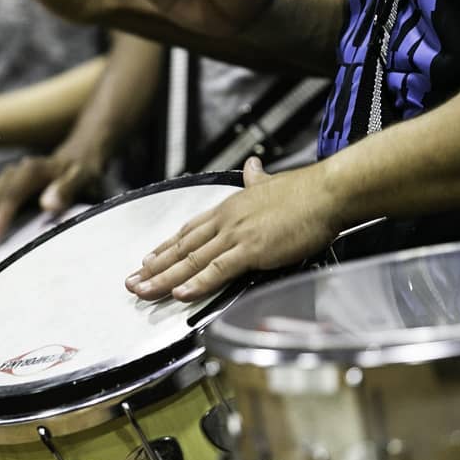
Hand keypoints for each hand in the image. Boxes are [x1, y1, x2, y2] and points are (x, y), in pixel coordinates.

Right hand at [0, 152, 102, 250]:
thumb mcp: (83, 176)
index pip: (14, 192)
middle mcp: (13, 175)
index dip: (2, 213)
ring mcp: (4, 184)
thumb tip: (49, 204)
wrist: (76, 155)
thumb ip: (67, 189)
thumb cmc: (81, 172)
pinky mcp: (0, 194)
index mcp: (33, 170)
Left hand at [125, 158, 340, 301]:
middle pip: (181, 247)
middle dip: (154, 267)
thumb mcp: (272, 182)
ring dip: (164, 279)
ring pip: (191, 260)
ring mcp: (237, 235)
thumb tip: (252, 167)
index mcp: (230, 208)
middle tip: (132, 282)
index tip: (148, 259)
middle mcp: (226, 221)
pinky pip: (218, 269)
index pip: (189, 230)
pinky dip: (197, 282)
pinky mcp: (252, 249)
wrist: (326, 192)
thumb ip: (257, 179)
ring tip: (143, 291)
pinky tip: (181, 292)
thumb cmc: (306, 191)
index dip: (166, 247)